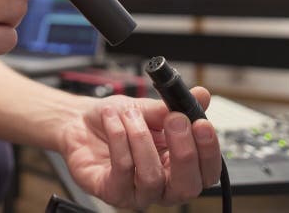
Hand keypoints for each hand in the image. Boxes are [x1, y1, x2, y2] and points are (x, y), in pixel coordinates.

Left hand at [59, 88, 221, 208]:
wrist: (80, 121)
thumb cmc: (117, 120)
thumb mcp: (149, 108)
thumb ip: (175, 106)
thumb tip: (202, 94)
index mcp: (178, 166)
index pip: (207, 171)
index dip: (209, 151)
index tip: (201, 123)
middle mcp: (162, 185)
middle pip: (187, 187)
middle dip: (184, 152)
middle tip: (174, 120)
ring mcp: (137, 192)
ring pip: (152, 177)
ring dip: (141, 138)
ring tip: (130, 113)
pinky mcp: (112, 192)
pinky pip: (122, 169)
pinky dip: (119, 138)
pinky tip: (113, 120)